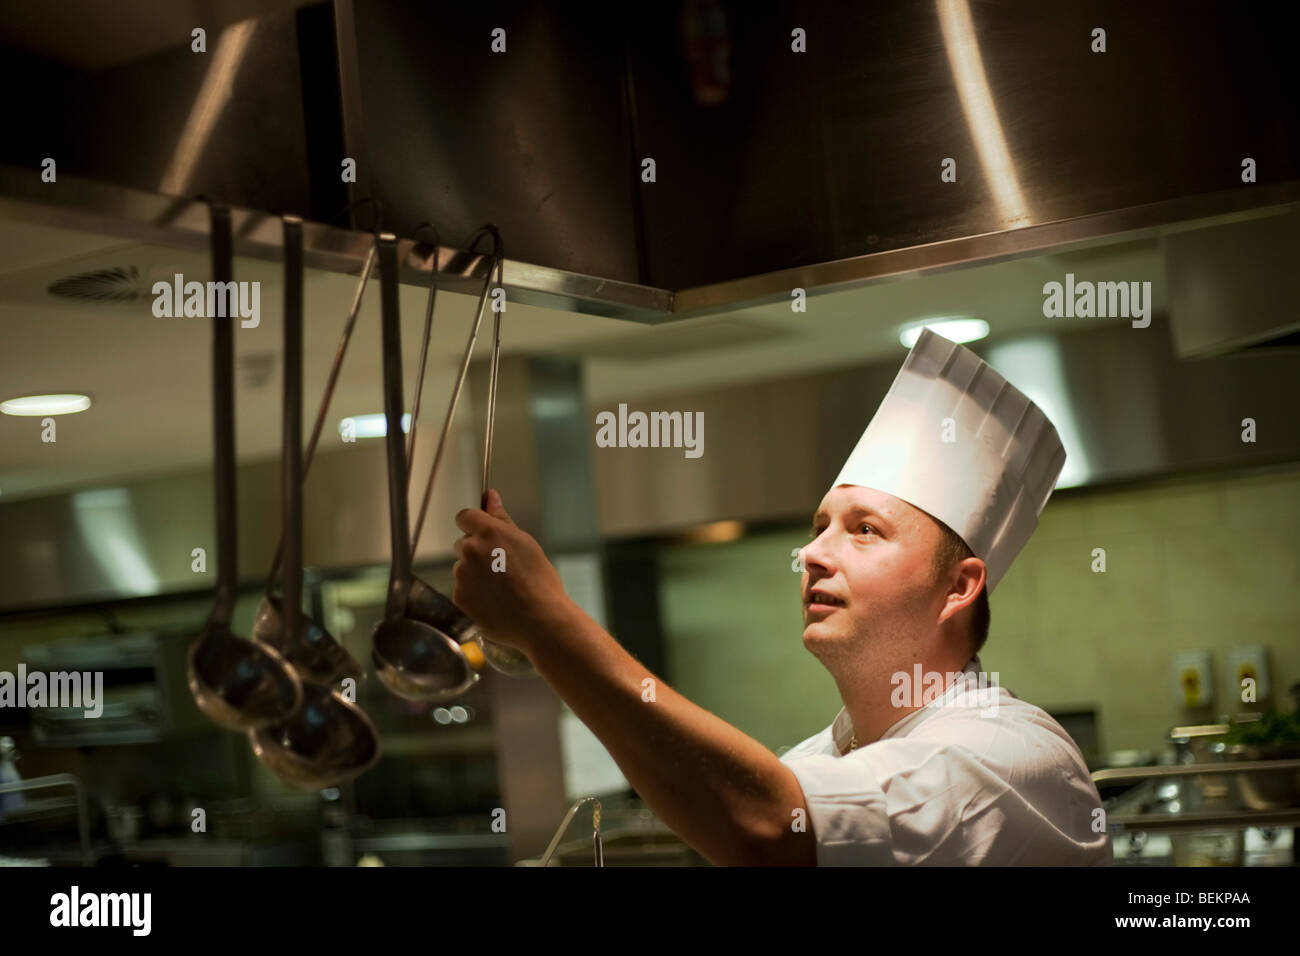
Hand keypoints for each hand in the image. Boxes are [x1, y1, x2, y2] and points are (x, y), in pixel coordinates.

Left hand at [452, 490, 569, 652]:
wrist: (540, 620)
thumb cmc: (540, 582)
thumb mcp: (526, 543)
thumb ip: (502, 519)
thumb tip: (490, 496)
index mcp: (488, 532)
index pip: (465, 516)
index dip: (474, 525)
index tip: (483, 534)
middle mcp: (470, 550)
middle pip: (463, 544)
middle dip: (477, 552)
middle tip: (501, 567)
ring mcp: (462, 575)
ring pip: (463, 568)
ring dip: (475, 574)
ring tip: (502, 588)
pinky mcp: (459, 597)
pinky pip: (463, 590)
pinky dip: (474, 594)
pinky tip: (495, 601)